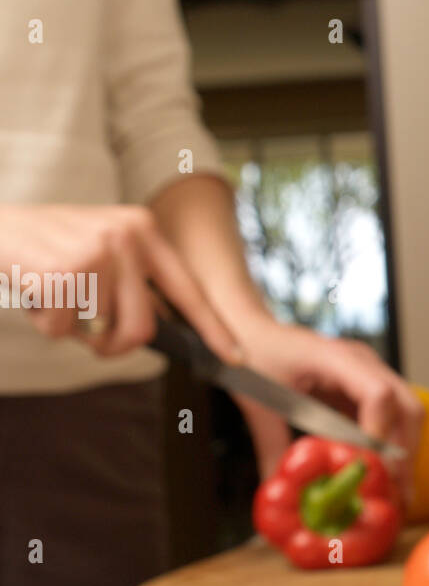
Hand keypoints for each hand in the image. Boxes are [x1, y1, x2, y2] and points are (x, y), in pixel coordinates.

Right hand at [0, 203, 240, 361]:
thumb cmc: (51, 246)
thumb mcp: (105, 247)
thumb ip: (136, 279)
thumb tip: (162, 328)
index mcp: (143, 230)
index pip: (187, 289)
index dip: (212, 328)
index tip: (234, 356)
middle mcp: (126, 238)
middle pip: (142, 328)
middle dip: (116, 346)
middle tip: (95, 339)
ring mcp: (96, 254)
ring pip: (100, 331)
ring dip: (74, 329)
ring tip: (56, 296)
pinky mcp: (65, 273)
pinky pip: (65, 330)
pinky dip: (48, 324)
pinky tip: (38, 294)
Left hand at [231, 314, 423, 490]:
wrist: (254, 332)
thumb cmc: (255, 354)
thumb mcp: (259, 402)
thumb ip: (271, 445)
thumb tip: (278, 487)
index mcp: (335, 358)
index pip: (378, 393)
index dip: (379, 433)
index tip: (368, 465)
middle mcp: (362, 363)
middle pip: (406, 406)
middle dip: (404, 452)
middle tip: (397, 491)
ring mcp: (369, 373)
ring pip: (406, 413)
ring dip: (404, 452)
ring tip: (396, 491)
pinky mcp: (366, 387)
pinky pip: (391, 417)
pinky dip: (391, 446)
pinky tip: (383, 473)